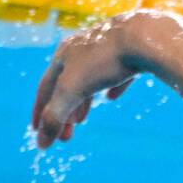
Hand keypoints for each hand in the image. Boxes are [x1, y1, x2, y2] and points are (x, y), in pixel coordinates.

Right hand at [31, 12, 170, 148]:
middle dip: (64, 114)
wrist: (145, 37)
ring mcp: (106, 50)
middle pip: (67, 86)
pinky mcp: (131, 54)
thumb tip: (40, 145)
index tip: (38, 132)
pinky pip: (117, 74)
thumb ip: (56, 116)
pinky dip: (111, 88)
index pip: (46, 88)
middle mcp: (81, 50)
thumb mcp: (73, 89)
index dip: (40, 111)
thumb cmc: (105, 61)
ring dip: (82, 102)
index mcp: (64, 55)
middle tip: (66, 139)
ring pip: (89, 80)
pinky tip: (112, 98)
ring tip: (82, 121)